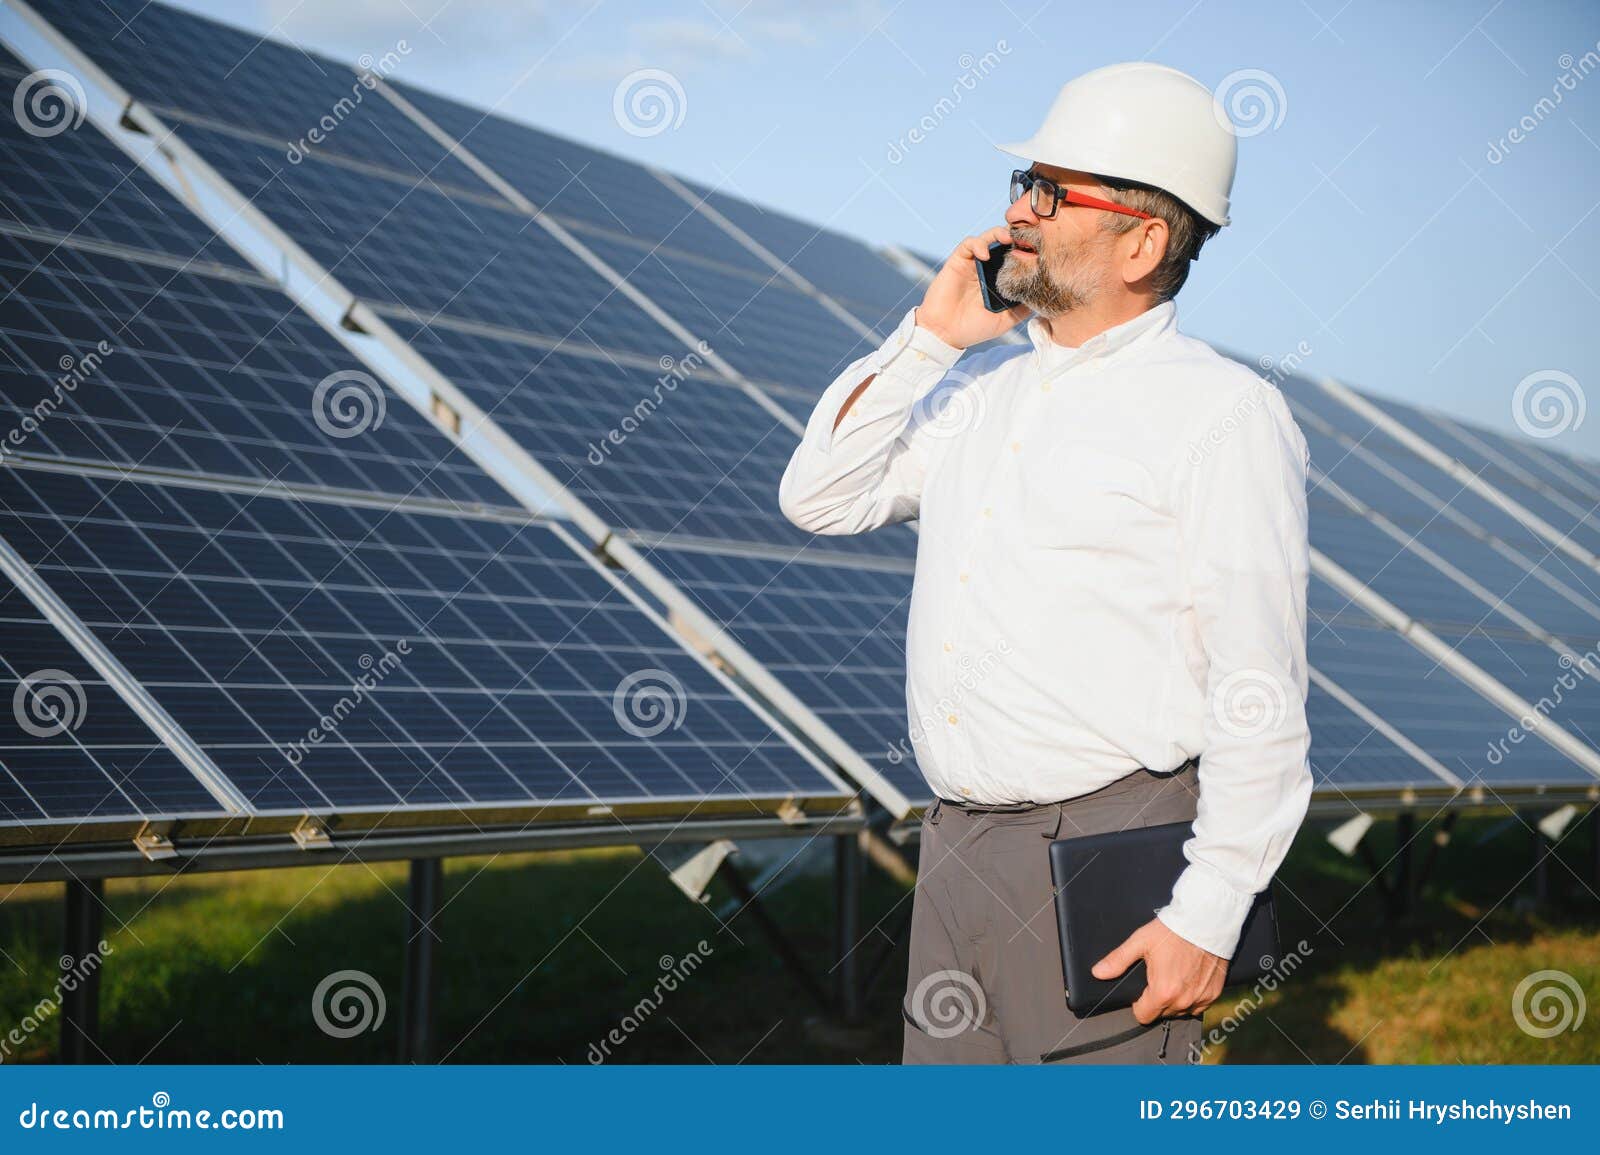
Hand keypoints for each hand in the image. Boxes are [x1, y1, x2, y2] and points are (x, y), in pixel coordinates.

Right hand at [915, 226, 1031, 348]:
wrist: (946, 333)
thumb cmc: (974, 328)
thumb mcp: (1006, 320)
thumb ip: (1023, 308)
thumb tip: (1045, 297)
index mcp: (1000, 279)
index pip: (1017, 256)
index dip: (1027, 249)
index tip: (1041, 248)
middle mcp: (988, 268)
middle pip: (1004, 242)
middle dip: (1016, 235)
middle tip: (1026, 236)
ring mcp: (973, 263)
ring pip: (988, 238)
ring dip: (998, 234)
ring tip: (1007, 239)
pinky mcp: (958, 261)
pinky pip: (969, 244)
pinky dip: (978, 244)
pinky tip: (985, 255)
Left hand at [1091, 917, 1227, 1025]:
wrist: (1205, 921)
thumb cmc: (1173, 931)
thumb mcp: (1140, 942)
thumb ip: (1118, 960)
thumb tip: (1097, 973)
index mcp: (1163, 992)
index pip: (1143, 1016)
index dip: (1138, 1004)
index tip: (1141, 991)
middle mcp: (1183, 1001)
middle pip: (1162, 1013)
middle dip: (1156, 1000)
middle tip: (1158, 977)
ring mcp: (1201, 999)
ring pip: (1181, 1011)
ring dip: (1175, 1000)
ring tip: (1174, 976)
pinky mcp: (1214, 994)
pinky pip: (1198, 1006)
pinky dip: (1192, 997)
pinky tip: (1188, 979)